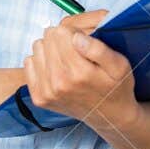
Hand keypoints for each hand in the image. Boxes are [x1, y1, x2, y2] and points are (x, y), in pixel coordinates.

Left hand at [23, 9, 139, 130]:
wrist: (109, 116)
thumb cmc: (115, 88)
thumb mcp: (120, 66)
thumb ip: (99, 49)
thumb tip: (76, 37)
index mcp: (80, 73)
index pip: (61, 32)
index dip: (73, 32)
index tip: (82, 41)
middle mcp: (60, 83)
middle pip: (48, 38)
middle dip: (62, 39)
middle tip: (75, 51)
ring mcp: (47, 92)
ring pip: (38, 47)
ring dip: (50, 49)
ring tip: (66, 60)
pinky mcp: (39, 97)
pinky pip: (29, 63)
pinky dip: (41, 62)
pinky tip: (56, 69)